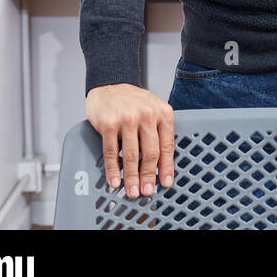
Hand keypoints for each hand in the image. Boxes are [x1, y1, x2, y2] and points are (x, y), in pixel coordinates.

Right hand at [85, 83, 175, 197]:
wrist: (110, 84)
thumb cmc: (133, 101)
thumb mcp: (153, 109)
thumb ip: (158, 132)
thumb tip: (160, 164)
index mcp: (162, 113)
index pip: (167, 145)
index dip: (166, 167)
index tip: (165, 182)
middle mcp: (147, 115)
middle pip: (150, 153)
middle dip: (148, 176)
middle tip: (147, 191)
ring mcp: (127, 119)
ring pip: (131, 155)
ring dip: (131, 177)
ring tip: (131, 191)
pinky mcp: (109, 124)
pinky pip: (112, 152)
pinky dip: (113, 170)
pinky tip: (114, 180)